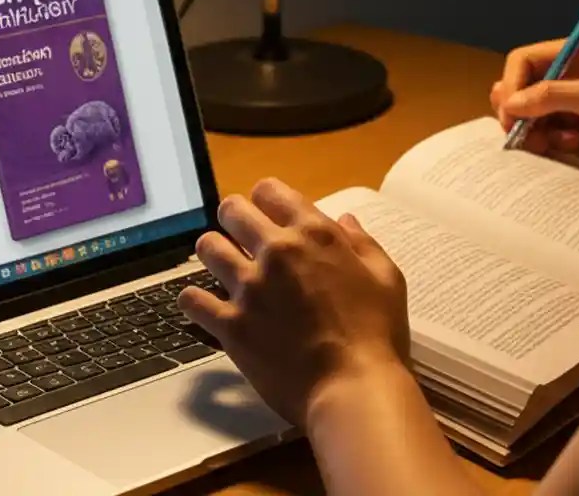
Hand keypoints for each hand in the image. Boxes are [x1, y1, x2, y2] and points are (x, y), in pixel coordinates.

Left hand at [177, 178, 409, 427]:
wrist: (353, 388)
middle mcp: (276, 252)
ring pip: (207, 247)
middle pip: (232, 210)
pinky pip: (191, 299)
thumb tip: (345, 221)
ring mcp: (249, 288)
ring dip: (214, 252)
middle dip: (234, 218)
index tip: (267, 213)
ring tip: (223, 267)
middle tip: (240, 236)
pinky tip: (205, 305)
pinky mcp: (230, 324)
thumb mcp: (387, 279)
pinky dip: (195, 300)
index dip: (266, 200)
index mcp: (314, 235)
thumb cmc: (377, 335)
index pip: (270, 191)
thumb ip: (363, 243)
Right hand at [489, 38, 578, 191]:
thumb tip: (508, 103)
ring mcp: (571, 107)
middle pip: (521, 89)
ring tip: (562, 143)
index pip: (524, 60)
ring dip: (537, 132)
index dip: (511, 84)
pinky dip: (549, 144)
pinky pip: (543, 137)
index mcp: (577, 55)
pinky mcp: (574, 134)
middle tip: (523, 134)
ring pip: (528, 117)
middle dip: (520, 112)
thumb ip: (551, 96)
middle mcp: (570, 77)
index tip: (510, 113)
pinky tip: (574, 148)